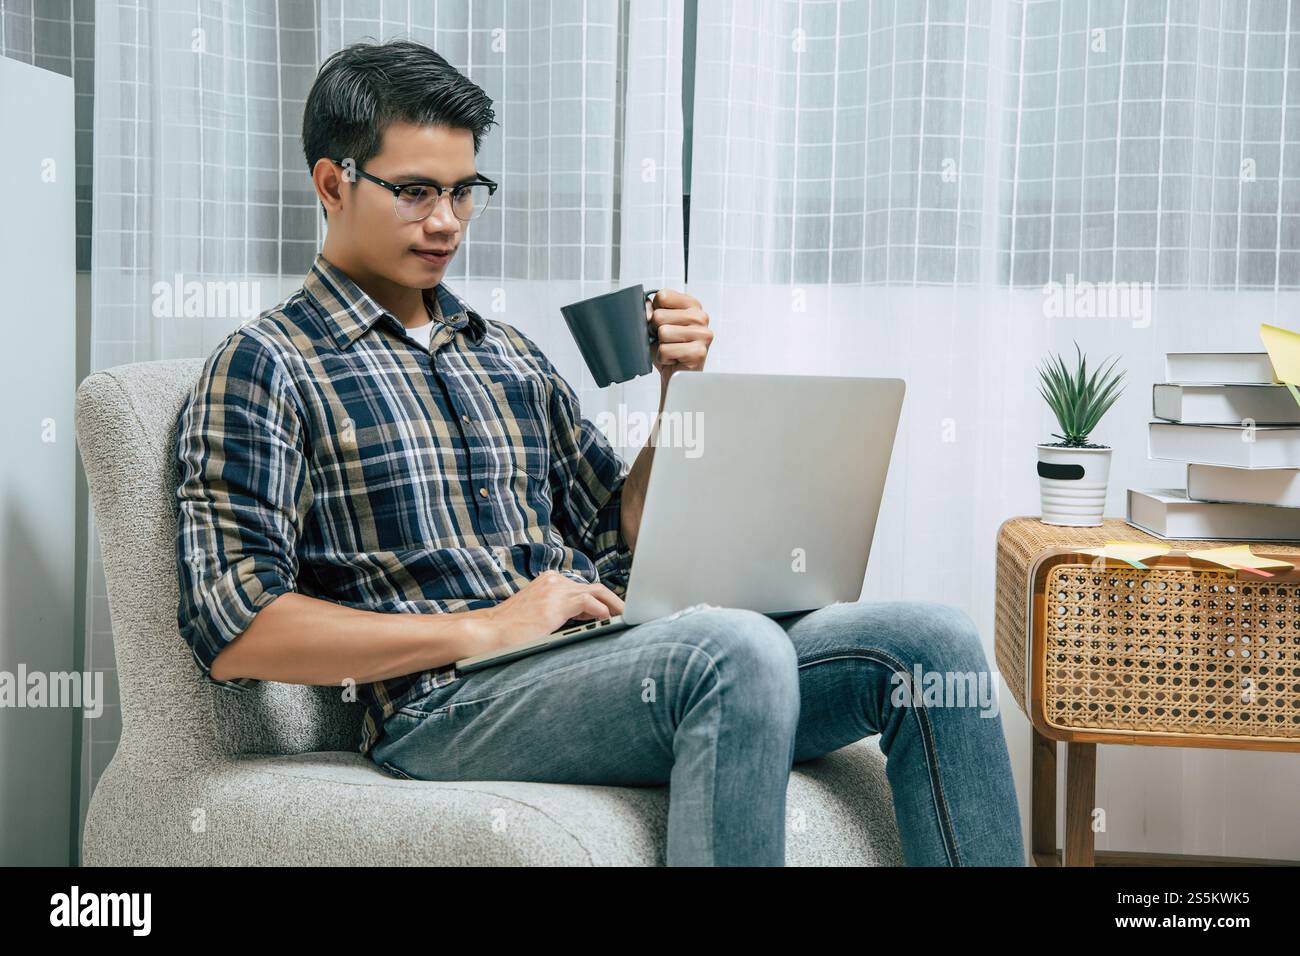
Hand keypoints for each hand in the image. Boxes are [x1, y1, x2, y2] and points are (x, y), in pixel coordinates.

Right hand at [477, 570, 624, 652]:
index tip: (614, 612)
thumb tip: (586, 620)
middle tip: (627, 614)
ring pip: (597, 592)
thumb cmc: (509, 630)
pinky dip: (603, 611)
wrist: (487, 633)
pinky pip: (590, 603)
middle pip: (594, 587)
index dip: (602, 600)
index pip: (583, 587)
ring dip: (614, 606)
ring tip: (626, 618)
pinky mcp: (556, 604)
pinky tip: (610, 621)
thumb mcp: (538, 615)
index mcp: (549, 582)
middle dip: (614, 601)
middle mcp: (554, 581)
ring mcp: (555, 590)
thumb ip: (559, 612)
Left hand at [646, 288, 712, 385]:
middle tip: (666, 341)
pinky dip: (664, 358)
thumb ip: (649, 311)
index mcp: (692, 305)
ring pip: (663, 333)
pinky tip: (674, 360)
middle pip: (659, 315)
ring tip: (671, 350)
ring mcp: (703, 334)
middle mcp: (701, 317)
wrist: (675, 376)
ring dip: (660, 346)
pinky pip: (665, 350)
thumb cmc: (668, 349)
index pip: (662, 296)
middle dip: (655, 331)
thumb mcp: (655, 325)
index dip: (654, 311)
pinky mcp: (699, 352)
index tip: (662, 323)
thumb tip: (647, 311)